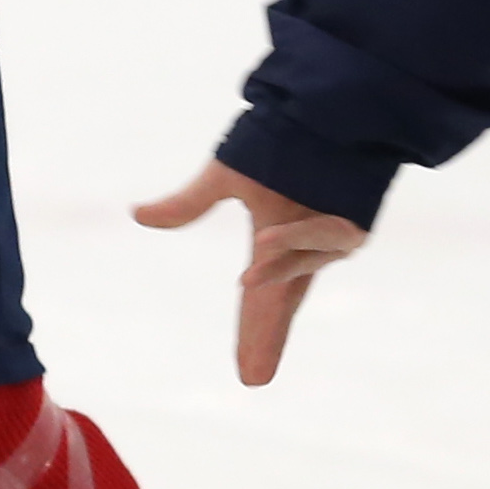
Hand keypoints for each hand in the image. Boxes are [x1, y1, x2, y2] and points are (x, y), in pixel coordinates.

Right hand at [132, 160, 371, 385]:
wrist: (322, 109)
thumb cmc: (276, 140)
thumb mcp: (225, 174)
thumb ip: (186, 205)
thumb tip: (136, 215)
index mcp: (277, 245)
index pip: (264, 303)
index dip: (257, 337)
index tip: (251, 378)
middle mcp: (304, 251)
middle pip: (283, 306)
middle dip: (266, 340)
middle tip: (252, 379)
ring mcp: (331, 241)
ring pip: (296, 268)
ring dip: (273, 271)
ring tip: (247, 276)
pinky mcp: (353, 228)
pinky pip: (322, 243)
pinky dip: (298, 243)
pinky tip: (270, 235)